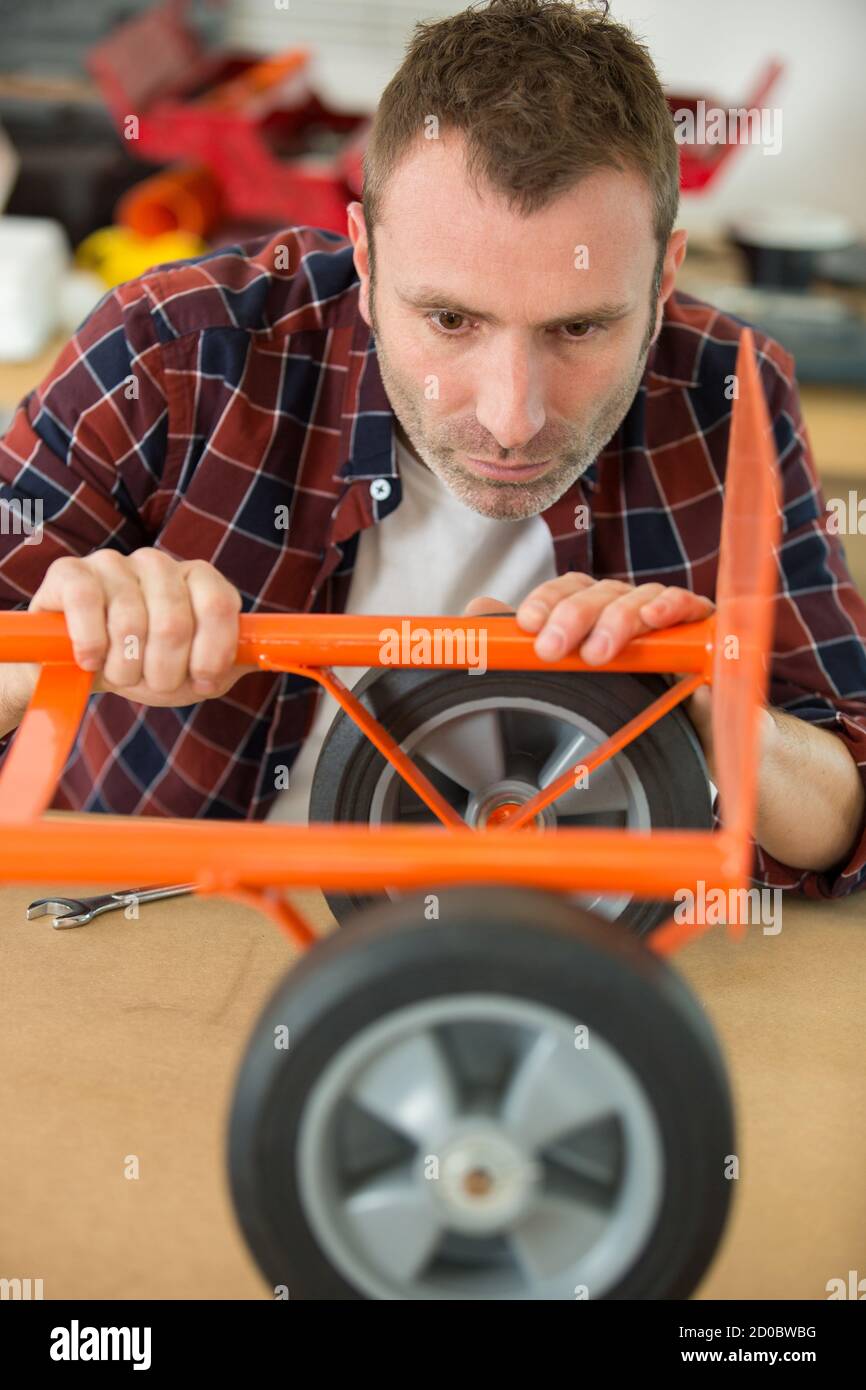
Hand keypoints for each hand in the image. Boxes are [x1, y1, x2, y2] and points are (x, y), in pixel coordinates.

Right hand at [21, 549, 256, 708]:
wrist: (81, 667)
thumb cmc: (144, 666)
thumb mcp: (194, 672)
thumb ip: (232, 662)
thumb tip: (276, 655)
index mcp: (197, 581)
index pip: (219, 604)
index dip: (213, 652)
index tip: (201, 681)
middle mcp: (158, 564)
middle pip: (175, 620)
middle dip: (165, 670)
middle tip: (152, 684)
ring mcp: (113, 562)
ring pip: (130, 618)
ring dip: (125, 667)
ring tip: (120, 675)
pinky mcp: (70, 571)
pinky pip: (87, 602)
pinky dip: (90, 644)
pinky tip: (90, 660)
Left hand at [463, 574, 717, 765]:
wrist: (685, 748)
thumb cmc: (622, 708)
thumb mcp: (564, 683)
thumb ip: (519, 648)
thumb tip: (476, 612)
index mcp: (595, 614)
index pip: (569, 590)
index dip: (547, 600)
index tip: (527, 624)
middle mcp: (628, 610)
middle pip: (600, 593)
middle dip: (572, 616)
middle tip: (551, 649)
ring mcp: (666, 620)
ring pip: (639, 598)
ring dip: (616, 620)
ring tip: (597, 654)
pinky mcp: (704, 632)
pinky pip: (690, 606)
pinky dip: (671, 607)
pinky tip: (654, 619)